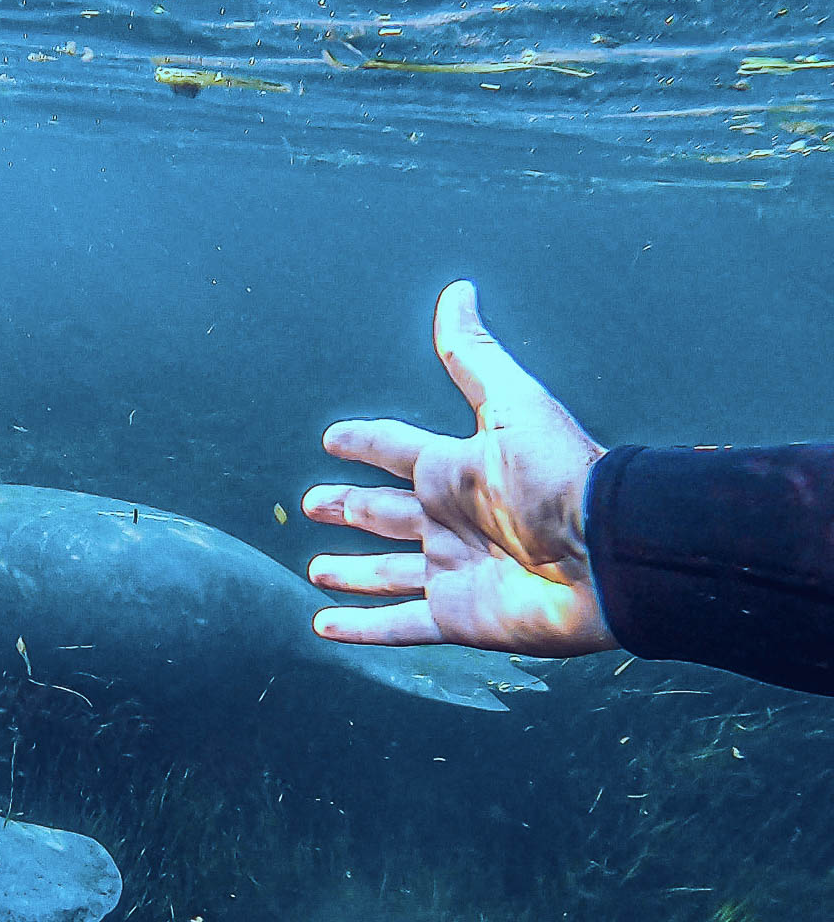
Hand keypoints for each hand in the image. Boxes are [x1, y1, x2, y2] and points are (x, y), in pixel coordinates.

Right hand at [301, 279, 617, 657]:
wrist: (608, 553)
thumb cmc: (562, 476)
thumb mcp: (513, 406)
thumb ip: (474, 357)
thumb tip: (457, 292)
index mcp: (456, 470)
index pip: (395, 450)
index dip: (364, 442)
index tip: (334, 438)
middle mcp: (449, 521)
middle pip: (384, 513)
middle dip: (348, 507)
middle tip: (313, 502)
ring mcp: (451, 571)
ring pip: (386, 572)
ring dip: (352, 571)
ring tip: (315, 569)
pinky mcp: (457, 616)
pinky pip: (397, 626)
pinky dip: (361, 629)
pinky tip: (325, 628)